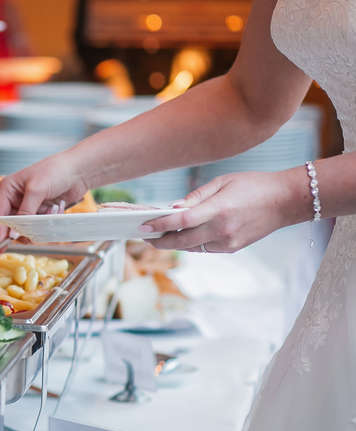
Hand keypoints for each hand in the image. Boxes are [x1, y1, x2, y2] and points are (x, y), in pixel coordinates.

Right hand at [0, 154, 88, 239]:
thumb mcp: (36, 191)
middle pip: (12, 224)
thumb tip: (13, 233)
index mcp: (8, 189)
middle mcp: (16, 198)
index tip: (2, 244)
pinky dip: (49, 220)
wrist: (78, 170)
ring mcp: (29, 205)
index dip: (0, 230)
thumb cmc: (55, 171)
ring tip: (52, 210)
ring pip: (28, 227)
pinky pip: (40, 225)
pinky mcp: (41, 211)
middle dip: (25, 227)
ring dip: (40, 223)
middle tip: (36, 228)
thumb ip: (24, 213)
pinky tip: (57, 208)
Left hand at [141, 170, 299, 252]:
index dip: (159, 225)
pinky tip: (184, 235)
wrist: (287, 201)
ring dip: (175, 243)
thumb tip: (173, 208)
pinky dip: (193, 243)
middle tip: (145, 237)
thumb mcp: (223, 182)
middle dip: (160, 241)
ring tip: (160, 236)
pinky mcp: (233, 247)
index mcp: (219, 209)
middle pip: (182, 241)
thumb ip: (196, 197)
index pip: (181, 220)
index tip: (142, 226)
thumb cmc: (253, 185)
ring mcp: (228, 241)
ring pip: (192, 247)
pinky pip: (205, 248)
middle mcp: (222, 229)